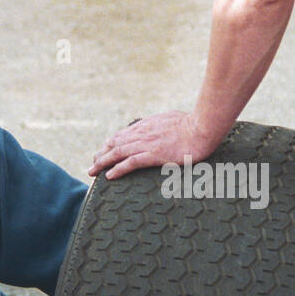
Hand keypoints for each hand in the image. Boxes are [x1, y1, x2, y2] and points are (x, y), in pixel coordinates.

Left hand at [90, 111, 214, 179]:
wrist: (202, 127)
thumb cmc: (193, 124)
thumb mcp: (172, 119)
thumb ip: (161, 124)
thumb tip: (160, 126)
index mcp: (146, 125)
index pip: (121, 135)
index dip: (108, 145)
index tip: (101, 153)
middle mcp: (142, 133)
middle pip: (114, 144)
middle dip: (100, 155)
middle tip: (92, 166)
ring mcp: (147, 144)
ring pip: (117, 153)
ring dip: (103, 163)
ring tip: (93, 172)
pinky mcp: (154, 155)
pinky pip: (130, 163)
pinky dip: (118, 169)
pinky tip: (109, 176)